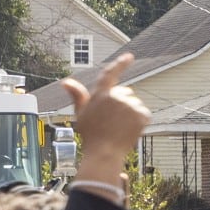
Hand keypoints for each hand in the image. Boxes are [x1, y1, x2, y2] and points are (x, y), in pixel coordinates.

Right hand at [59, 54, 149, 188]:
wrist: (104, 152)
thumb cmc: (91, 135)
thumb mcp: (81, 114)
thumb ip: (78, 96)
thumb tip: (66, 82)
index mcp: (100, 94)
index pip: (110, 74)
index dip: (120, 64)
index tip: (129, 56)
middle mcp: (116, 97)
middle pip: (126, 92)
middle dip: (122, 101)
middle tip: (113, 119)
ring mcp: (130, 105)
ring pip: (135, 103)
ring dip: (130, 112)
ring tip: (119, 127)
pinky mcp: (142, 115)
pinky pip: (143, 114)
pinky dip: (140, 121)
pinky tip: (129, 130)